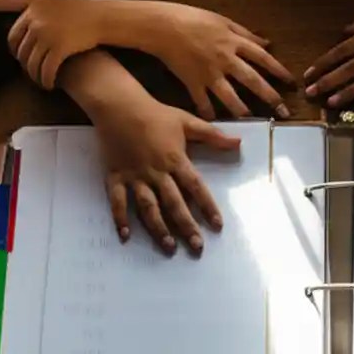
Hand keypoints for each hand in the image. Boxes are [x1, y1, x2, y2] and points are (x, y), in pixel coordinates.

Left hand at [0, 0, 106, 88]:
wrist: (108, 19)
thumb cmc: (86, 16)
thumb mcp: (59, 9)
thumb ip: (39, 18)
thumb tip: (24, 37)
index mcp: (34, 4)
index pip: (2, 4)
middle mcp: (36, 15)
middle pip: (16, 45)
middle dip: (22, 61)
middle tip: (32, 69)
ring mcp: (46, 31)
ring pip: (29, 61)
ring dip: (34, 75)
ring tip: (43, 79)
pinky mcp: (57, 47)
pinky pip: (44, 69)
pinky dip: (45, 80)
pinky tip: (50, 84)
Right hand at [88, 95, 238, 254]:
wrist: (119, 105)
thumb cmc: (155, 113)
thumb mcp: (187, 121)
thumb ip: (212, 135)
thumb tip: (239, 143)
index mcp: (175, 159)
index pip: (196, 187)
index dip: (208, 207)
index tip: (217, 226)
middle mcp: (157, 172)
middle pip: (174, 203)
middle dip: (187, 226)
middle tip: (197, 247)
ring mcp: (135, 176)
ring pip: (148, 207)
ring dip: (159, 228)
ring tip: (169, 247)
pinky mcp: (115, 176)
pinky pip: (117, 200)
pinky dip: (119, 218)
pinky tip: (125, 236)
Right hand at [144, 3, 294, 119]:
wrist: (163, 25)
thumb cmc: (193, 18)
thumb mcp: (223, 20)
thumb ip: (246, 33)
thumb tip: (268, 43)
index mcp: (234, 42)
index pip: (263, 58)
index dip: (279, 71)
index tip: (291, 83)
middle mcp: (225, 59)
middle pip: (252, 80)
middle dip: (270, 96)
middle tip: (283, 111)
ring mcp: (209, 72)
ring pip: (229, 95)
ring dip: (242, 109)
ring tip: (252, 119)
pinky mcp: (192, 81)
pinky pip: (202, 101)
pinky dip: (208, 111)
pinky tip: (214, 120)